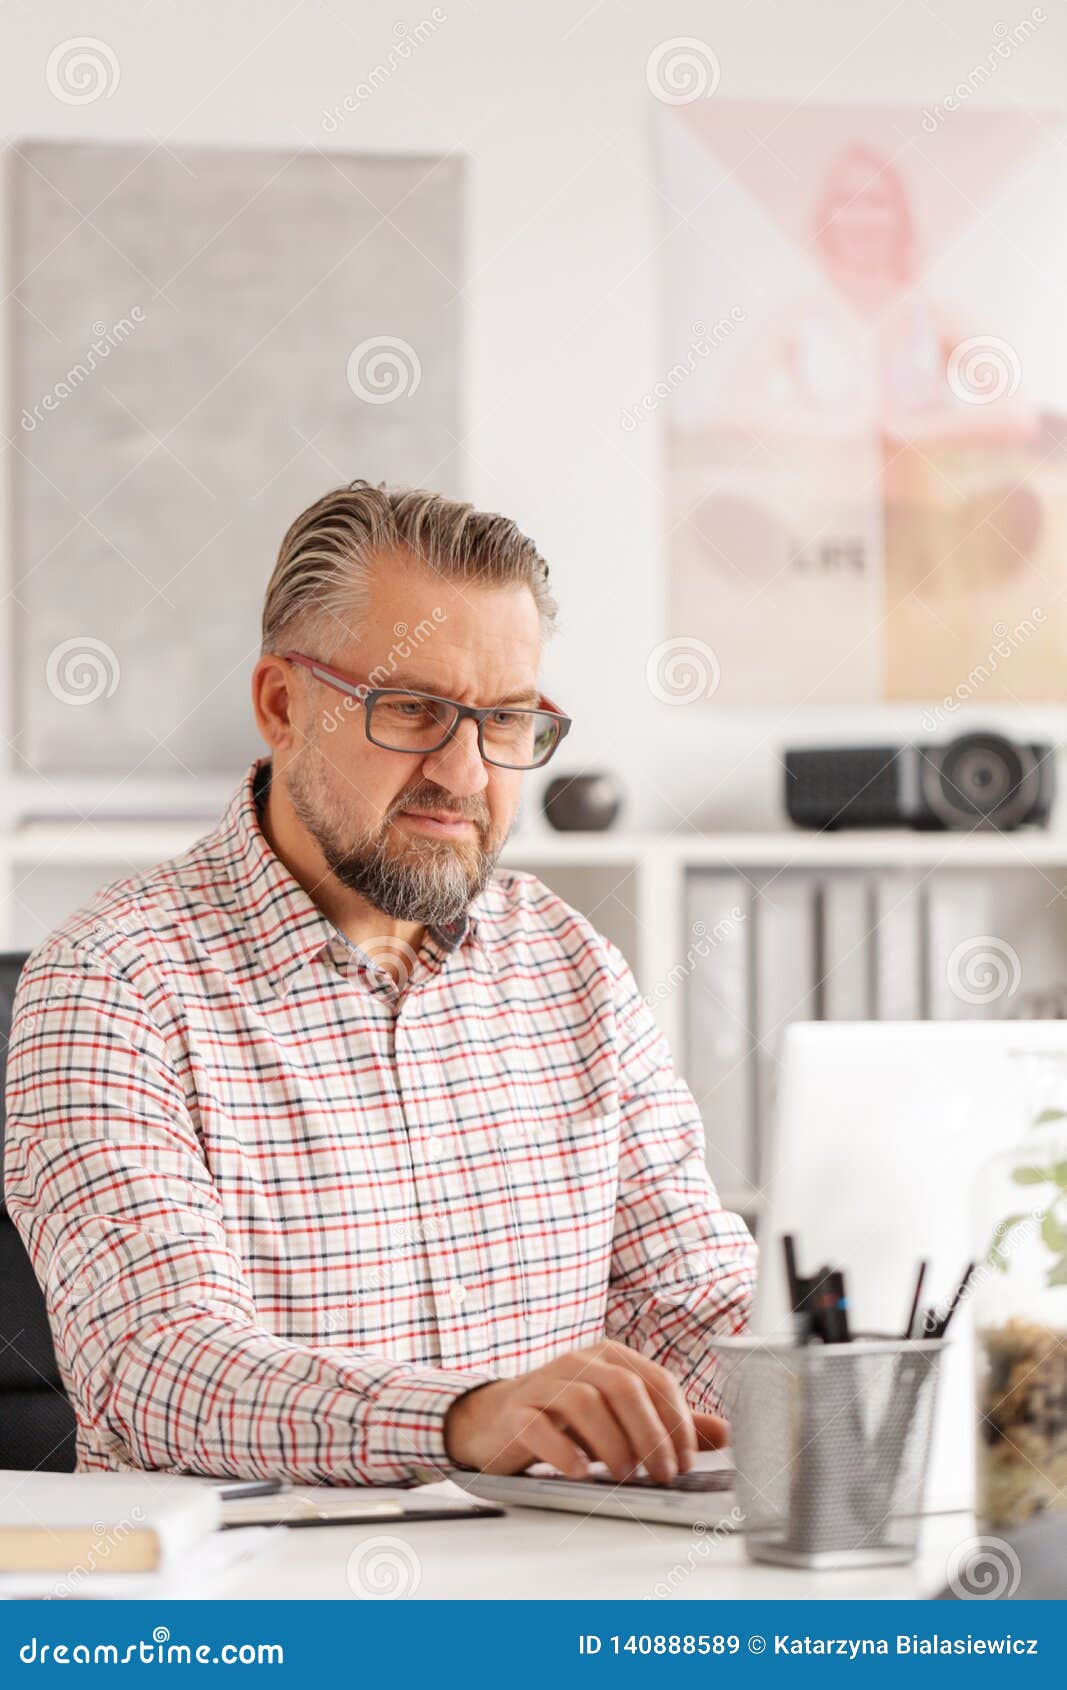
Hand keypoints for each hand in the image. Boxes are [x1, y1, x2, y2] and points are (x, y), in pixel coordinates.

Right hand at [444, 1339, 728, 1483]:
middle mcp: (579, 1362)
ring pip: (585, 1402)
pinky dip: (564, 1451)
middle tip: (663, 1474)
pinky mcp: (516, 1412)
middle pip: (625, 1388)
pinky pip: (540, 1426)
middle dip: (651, 1434)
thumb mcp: (620, 1415)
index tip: (686, 1461)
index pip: (657, 1380)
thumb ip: (669, 1421)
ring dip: (614, 1444)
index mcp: (611, 1357)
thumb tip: (725, 1432)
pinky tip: (581, 1472)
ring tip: (626, 1476)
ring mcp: (544, 1384)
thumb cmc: (566, 1418)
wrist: (495, 1419)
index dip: (678, 1422)